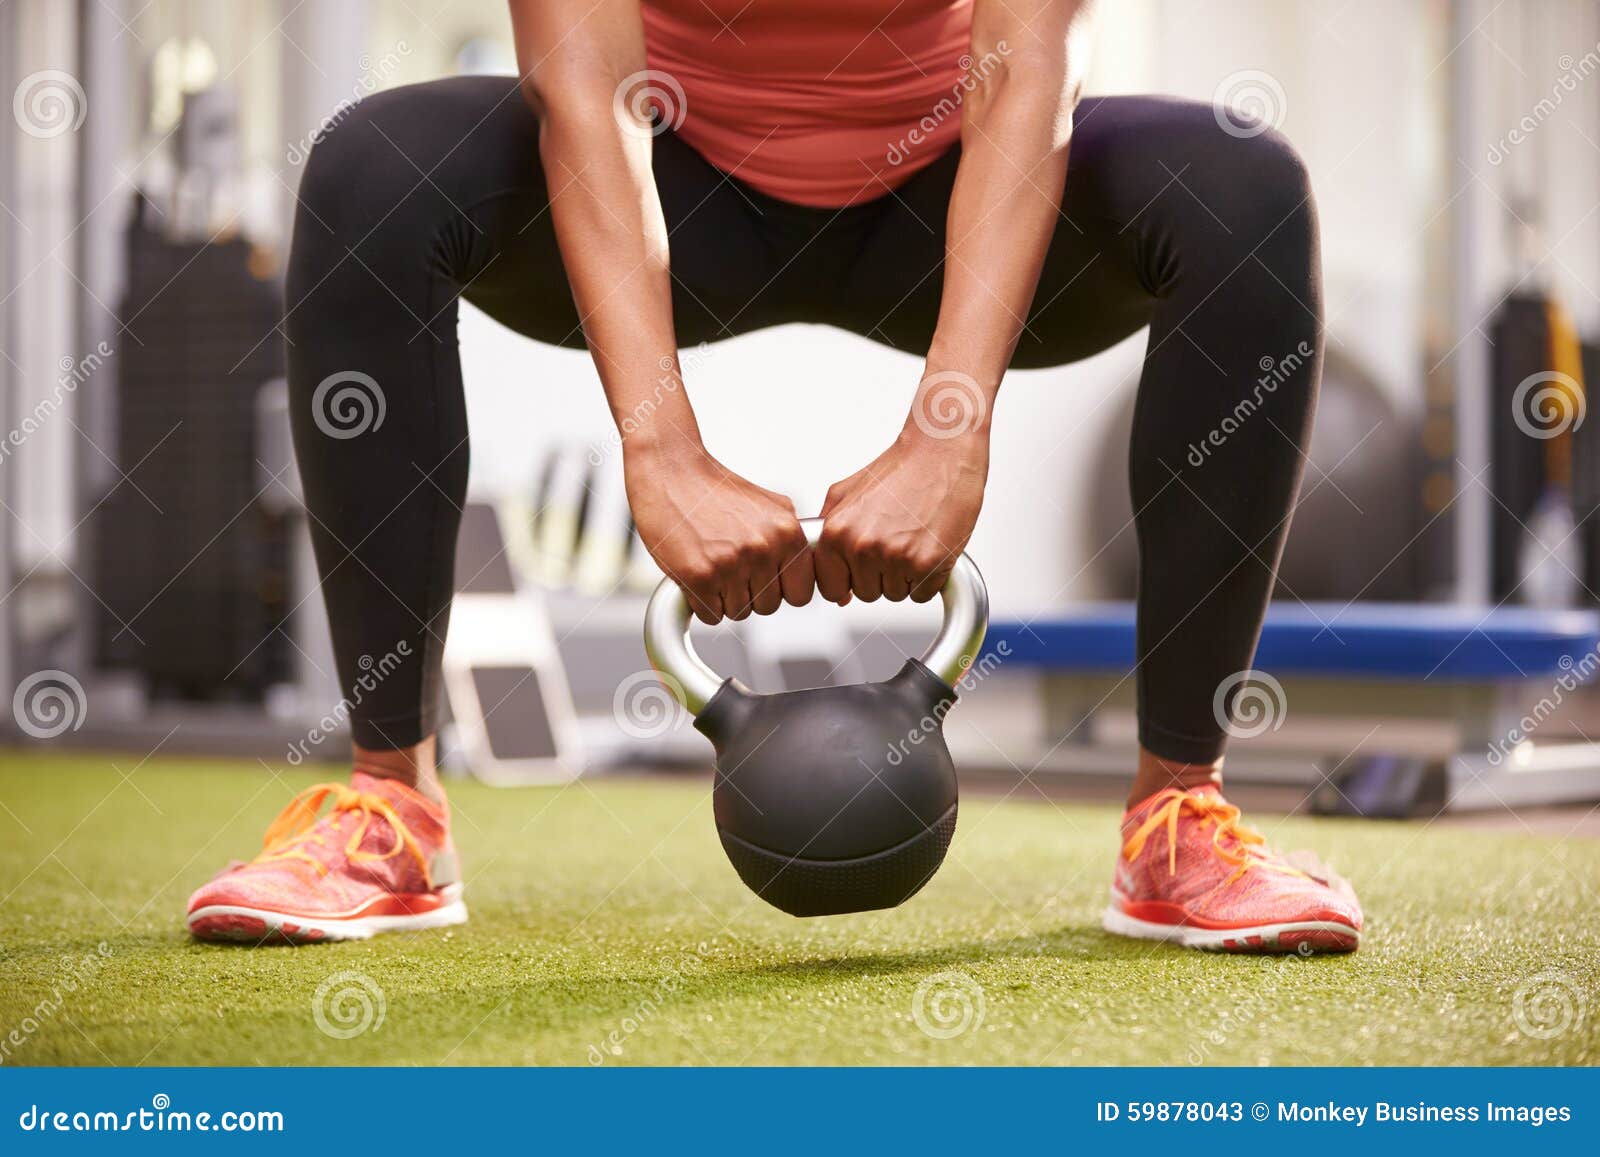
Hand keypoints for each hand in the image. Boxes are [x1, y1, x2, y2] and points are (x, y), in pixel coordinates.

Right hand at [626, 436, 812, 623]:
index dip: (781, 589)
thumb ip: (790, 538)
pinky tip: (696, 571)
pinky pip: (710, 615)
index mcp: (786, 532)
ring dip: (724, 596)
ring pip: (739, 612)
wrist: (670, 473)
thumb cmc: (714, 490)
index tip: (766, 578)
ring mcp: (731, 564)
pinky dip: (701, 601)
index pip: (801, 593)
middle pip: (768, 606)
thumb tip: (807, 570)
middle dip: (750, 592)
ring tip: (712, 561)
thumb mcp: (770, 506)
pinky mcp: (700, 576)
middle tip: (730, 564)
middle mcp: (762, 548)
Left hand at [816, 425, 988, 604]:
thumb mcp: (846, 495)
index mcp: (837, 532)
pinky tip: (928, 546)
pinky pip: (922, 594)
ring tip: (912, 537)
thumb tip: (832, 582)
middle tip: (895, 539)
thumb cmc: (900, 470)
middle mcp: (863, 547)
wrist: (941, 451)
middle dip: (880, 574)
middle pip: (866, 593)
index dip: (849, 579)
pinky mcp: (928, 564)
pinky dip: (929, 578)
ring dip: (905, 575)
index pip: (831, 588)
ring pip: (894, 594)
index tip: (861, 565)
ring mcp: (895, 557)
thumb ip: (829, 537)